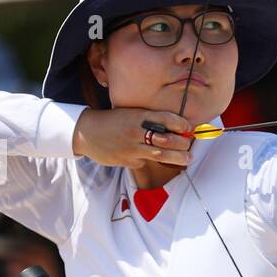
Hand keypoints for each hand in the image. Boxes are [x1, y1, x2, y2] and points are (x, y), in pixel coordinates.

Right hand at [71, 109, 193, 170]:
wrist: (87, 132)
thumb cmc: (113, 121)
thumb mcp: (131, 114)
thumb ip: (149, 120)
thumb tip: (175, 128)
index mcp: (138, 116)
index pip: (165, 118)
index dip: (180, 124)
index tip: (189, 128)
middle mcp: (136, 131)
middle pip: (166, 140)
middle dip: (182, 144)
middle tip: (189, 146)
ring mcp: (131, 147)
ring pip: (160, 155)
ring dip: (177, 158)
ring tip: (187, 158)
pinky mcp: (126, 160)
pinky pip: (143, 162)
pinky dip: (148, 160)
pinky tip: (145, 156)